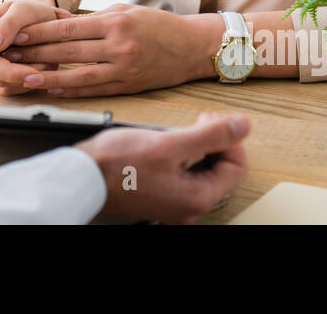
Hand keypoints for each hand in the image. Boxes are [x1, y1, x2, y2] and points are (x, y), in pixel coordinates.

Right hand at [0, 0, 73, 95]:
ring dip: (24, 81)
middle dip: (20, 77)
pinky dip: (22, 83)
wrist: (30, 19)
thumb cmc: (27, 13)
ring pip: (0, 86)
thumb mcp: (22, 10)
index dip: (9, 70)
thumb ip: (9, 24)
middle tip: (44, 73)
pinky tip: (36, 71)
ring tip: (45, 66)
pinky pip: (5, 90)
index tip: (33, 73)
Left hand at [2, 3, 215, 96]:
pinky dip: (72, 91)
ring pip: (78, 74)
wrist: (192, 46)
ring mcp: (124, 68)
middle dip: (37, 53)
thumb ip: (93, 19)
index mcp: (115, 22)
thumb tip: (59, 21)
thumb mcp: (125, 11)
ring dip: (49, 77)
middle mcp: (118, 45)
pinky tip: (54, 90)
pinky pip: (95, 89)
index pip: (68, 27)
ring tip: (25, 78)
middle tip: (12, 56)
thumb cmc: (158, 25)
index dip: (40, 33)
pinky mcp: (130, 86)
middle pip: (68, 50)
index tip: (17, 35)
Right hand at [75, 111, 250, 222]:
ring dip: (194, 145)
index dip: (229, 138)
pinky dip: (179, 155)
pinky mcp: (161, 195)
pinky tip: (163, 143)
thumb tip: (243, 126)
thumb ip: (211, 135)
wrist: (83, 176)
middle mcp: (189, 207)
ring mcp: (174, 203)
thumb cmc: (118, 163)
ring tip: (173, 133)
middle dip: (212, 140)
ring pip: (201, 169)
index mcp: (198, 198)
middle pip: (220, 169)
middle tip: (194, 122)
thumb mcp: (169, 143)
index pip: (236, 166)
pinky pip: (183, 173)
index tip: (210, 120)